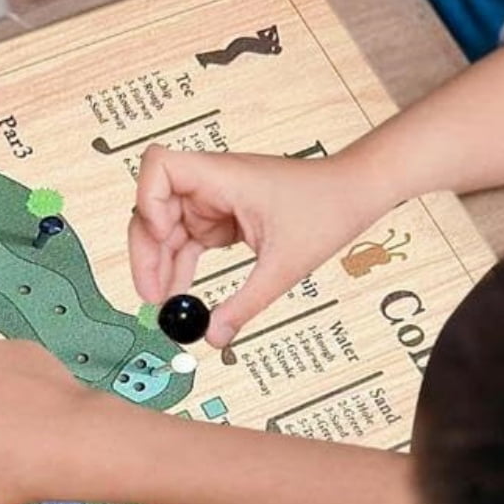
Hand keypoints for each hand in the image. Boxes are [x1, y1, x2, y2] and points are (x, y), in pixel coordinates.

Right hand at [129, 148, 386, 348]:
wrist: (355, 193)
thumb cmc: (326, 209)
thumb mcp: (284, 264)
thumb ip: (245, 304)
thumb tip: (213, 337)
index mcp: (220, 176)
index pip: (158, 166)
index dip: (148, 199)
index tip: (162, 237)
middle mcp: (209, 183)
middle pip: (153, 208)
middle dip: (147, 252)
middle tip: (151, 298)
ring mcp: (213, 199)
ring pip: (166, 228)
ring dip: (161, 265)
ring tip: (164, 308)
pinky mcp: (222, 215)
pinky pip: (189, 239)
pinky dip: (181, 266)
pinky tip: (179, 296)